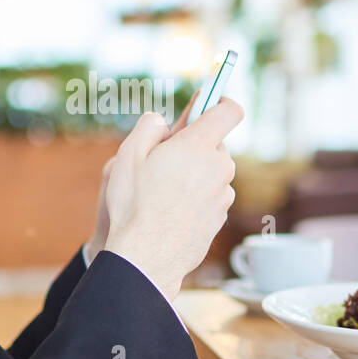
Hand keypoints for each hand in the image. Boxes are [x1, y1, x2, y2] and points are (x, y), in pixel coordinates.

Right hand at [102, 96, 243, 300]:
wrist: (146, 258)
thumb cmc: (133, 205)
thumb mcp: (128, 155)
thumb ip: (149, 127)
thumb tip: (163, 121)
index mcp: (199, 145)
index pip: (229, 110)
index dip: (220, 100)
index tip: (209, 101)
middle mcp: (219, 168)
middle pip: (215, 145)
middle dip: (194, 147)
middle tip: (164, 159)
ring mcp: (223, 196)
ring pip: (212, 173)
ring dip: (195, 175)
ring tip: (162, 193)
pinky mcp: (220, 219)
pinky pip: (211, 198)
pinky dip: (196, 199)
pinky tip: (170, 213)